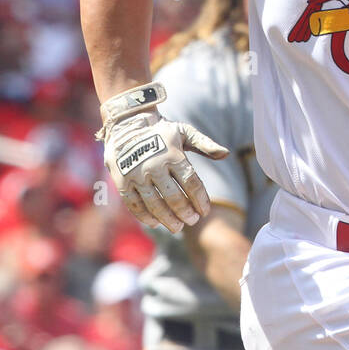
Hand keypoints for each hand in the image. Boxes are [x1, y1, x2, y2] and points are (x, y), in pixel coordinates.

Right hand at [96, 82, 228, 232]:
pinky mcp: (122, 182)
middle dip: (186, 213)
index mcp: (172, 154)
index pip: (192, 183)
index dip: (200, 200)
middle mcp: (154, 166)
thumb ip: (205, 144)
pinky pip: (135, 205)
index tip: (205, 212)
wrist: (126, 123)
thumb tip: (226, 154)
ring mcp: (136, 175)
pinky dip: (145, 217)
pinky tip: (155, 223)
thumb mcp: (185, 132)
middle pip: (174, 198)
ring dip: (167, 219)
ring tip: (177, 227)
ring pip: (155, 205)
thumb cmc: (162, 130)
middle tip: (193, 221)